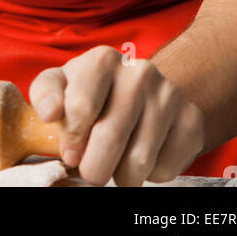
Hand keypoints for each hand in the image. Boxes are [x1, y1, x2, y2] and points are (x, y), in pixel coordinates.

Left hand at [29, 45, 205, 186]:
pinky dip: (149, 175)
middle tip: (91, 172)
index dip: (72, 140)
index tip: (70, 155)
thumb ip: (45, 95)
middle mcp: (139, 73)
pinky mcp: (191, 121)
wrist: (143, 91)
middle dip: (94, 167)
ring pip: (139, 160)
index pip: (81, 107)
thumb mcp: (63, 84)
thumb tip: (48, 113)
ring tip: (116, 164)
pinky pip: (165, 168)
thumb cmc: (92, 91)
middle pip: (110, 137)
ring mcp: (169, 96)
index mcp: (102, 60)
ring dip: (121, 175)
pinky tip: (142, 155)